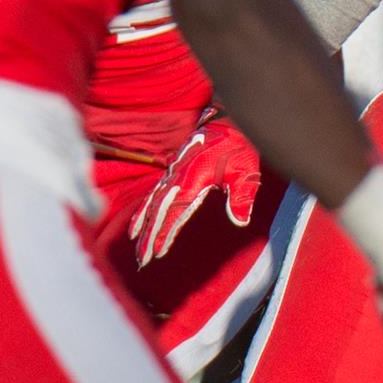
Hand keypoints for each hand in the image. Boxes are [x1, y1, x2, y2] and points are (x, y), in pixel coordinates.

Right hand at [128, 116, 262, 266]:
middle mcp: (176, 177)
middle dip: (149, 236)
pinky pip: (154, 195)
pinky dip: (143, 211)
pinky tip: (138, 226)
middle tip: (143, 261)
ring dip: (144, 227)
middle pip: (158, 211)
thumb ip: (242, 195)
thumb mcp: (246, 169)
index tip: (157, 252)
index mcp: (192, 178)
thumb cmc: (238, 146)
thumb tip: (240, 220)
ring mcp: (172, 174)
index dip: (164, 232)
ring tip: (137, 249)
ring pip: (152, 204)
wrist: (227, 122)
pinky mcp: (172, 173)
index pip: (174, 211)